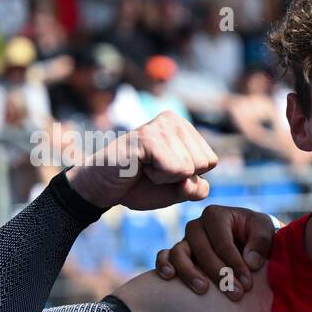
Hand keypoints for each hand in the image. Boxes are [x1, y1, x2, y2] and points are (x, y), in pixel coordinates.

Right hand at [67, 111, 216, 210]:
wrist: (100, 187)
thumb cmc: (138, 185)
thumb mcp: (176, 191)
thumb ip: (196, 188)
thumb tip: (201, 183)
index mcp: (184, 128)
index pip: (211, 161)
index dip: (188, 177)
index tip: (162, 171)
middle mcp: (174, 120)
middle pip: (205, 164)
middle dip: (179, 177)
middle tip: (151, 170)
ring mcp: (161, 125)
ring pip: (190, 168)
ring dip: (166, 178)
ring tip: (144, 167)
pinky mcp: (149, 136)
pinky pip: (177, 169)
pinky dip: (159, 178)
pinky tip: (139, 167)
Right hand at [155, 204, 275, 299]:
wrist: (249, 241)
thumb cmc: (257, 234)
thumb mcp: (266, 230)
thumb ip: (261, 242)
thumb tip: (250, 262)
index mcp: (216, 215)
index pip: (222, 242)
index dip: (234, 264)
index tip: (247, 284)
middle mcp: (197, 226)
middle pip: (202, 250)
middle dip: (219, 273)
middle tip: (235, 294)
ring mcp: (185, 240)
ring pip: (179, 253)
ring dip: (189, 273)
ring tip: (203, 290)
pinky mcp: (179, 254)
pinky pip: (164, 256)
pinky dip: (163, 264)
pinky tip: (169, 277)